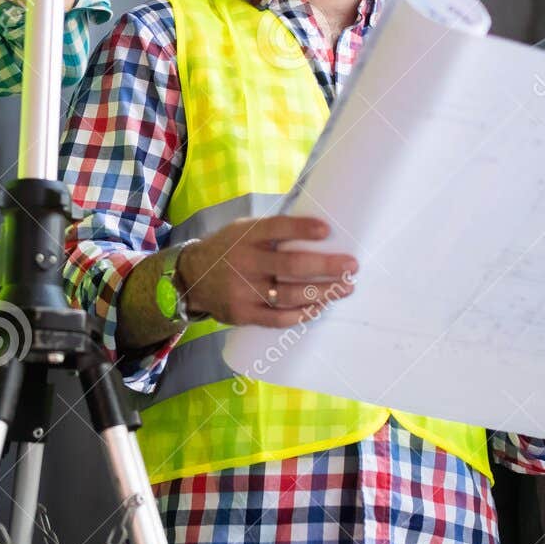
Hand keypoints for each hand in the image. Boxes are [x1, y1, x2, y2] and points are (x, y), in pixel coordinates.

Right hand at [177, 216, 357, 328]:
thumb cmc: (230, 249)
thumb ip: (273, 230)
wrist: (192, 277)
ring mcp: (243, 291)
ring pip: (290, 295)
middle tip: (352, 266)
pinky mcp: (242, 314)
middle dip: (327, 266)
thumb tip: (321, 224)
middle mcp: (244, 262)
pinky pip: (278, 318)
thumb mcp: (244, 229)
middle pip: (292, 266)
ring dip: (324, 293)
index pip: (276, 228)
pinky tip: (320, 307)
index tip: (327, 230)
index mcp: (246, 235)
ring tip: (346, 288)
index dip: (302, 229)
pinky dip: (303, 314)